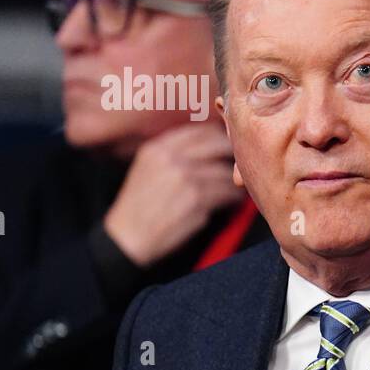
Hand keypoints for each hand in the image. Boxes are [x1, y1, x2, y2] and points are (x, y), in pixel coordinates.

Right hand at [103, 126, 247, 267]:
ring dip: (234, 181)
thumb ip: (173, 155)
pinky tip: (234, 202)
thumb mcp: (146, 169)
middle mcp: (171, 158)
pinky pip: (226, 193)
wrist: (127, 238)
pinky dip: (234, 198)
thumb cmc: (139, 207)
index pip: (200, 131)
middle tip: (242, 163)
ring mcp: (185, 177)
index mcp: (158, 148)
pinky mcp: (196, 199)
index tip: (229, 146)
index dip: (220, 137)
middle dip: (234, 154)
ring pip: (225, 172)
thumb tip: (210, 148)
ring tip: (238, 188)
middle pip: (218, 144)